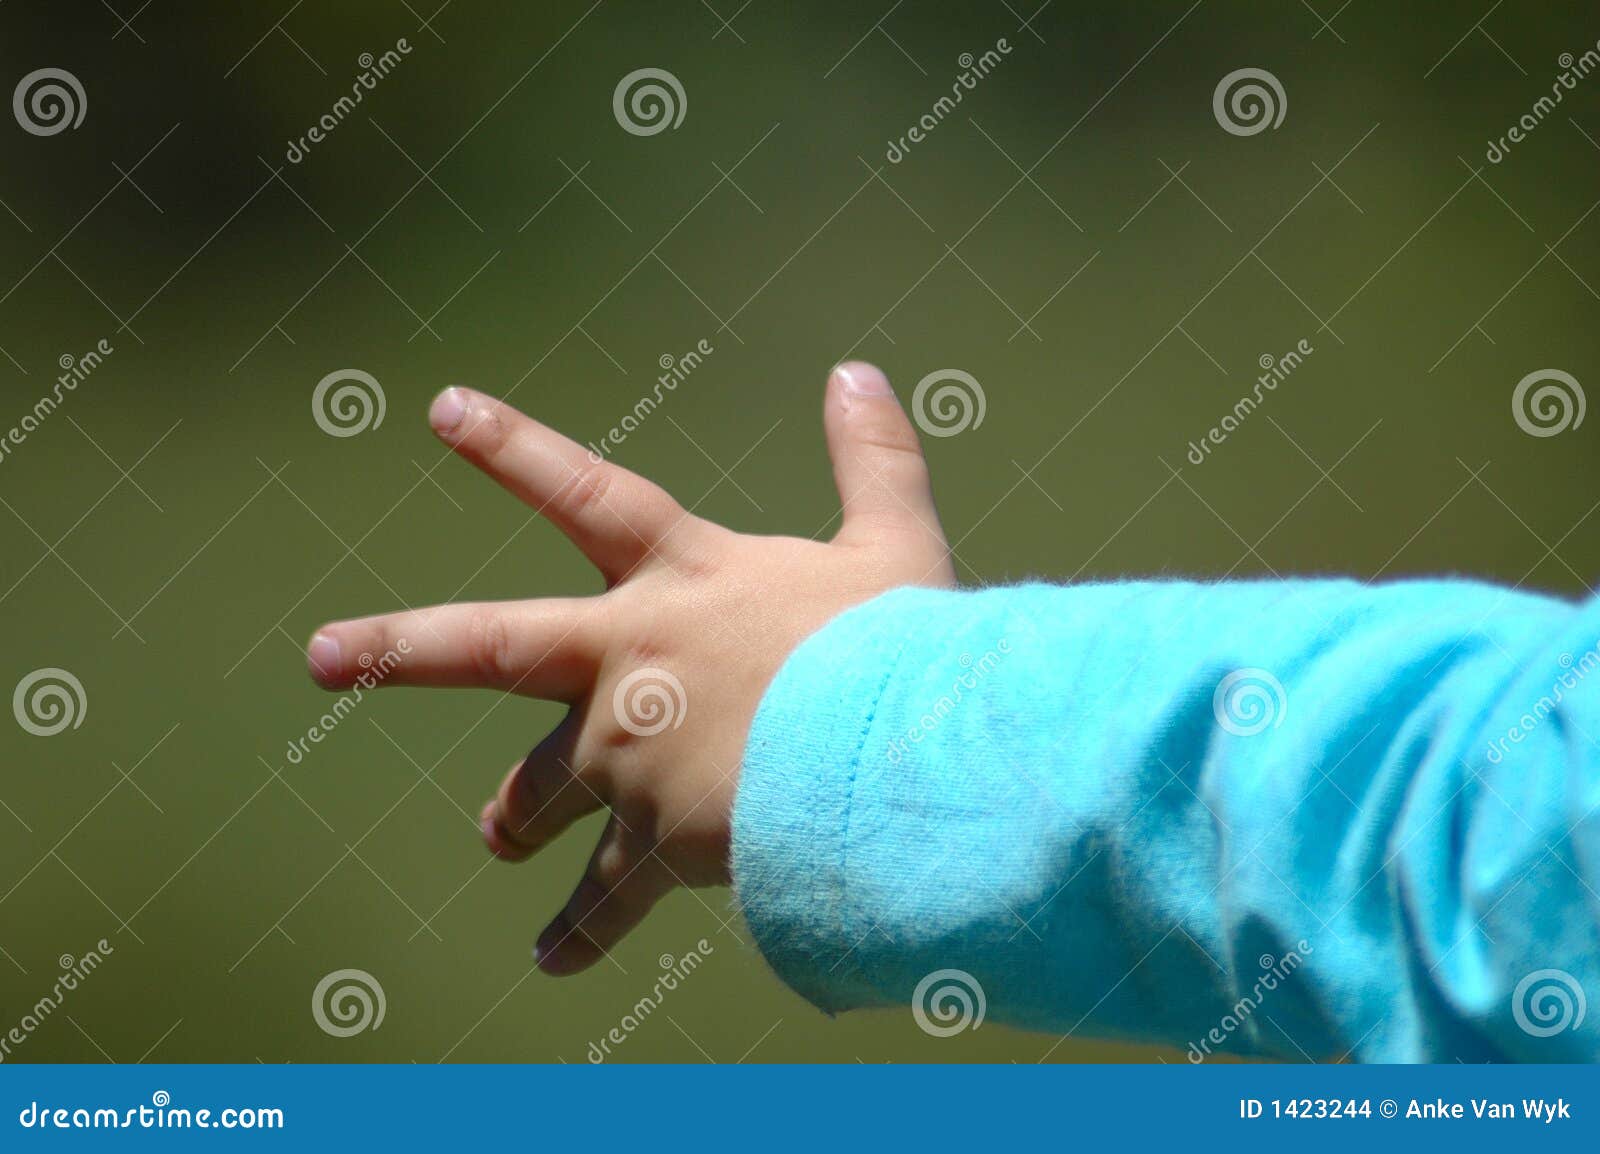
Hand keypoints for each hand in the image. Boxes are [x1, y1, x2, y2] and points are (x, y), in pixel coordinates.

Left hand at [306, 362, 953, 973]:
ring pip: (542, 788)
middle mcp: (632, 660)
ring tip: (493, 839)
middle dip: (398, 650)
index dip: (513, 447)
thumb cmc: (896, 645)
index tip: (439, 408)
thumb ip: (872, 457)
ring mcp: (630, 754)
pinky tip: (552, 960)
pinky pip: (605, 896)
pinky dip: (579, 930)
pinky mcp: (655, 840)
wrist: (891, 764)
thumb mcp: (891, 539)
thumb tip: (858, 369)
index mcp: (683, 577)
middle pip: (491, 646)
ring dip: (514, 815)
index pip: (585, 493)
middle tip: (316, 657)